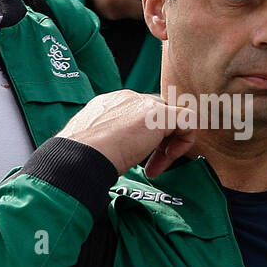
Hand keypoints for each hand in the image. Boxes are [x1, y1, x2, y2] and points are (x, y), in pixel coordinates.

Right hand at [58, 89, 196, 177]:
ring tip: (155, 168)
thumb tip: (119, 151)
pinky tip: (168, 159)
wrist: (79, 155)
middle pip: (157, 116)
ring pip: (171, 118)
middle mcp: (127, 98)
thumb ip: (111, 139)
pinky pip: (186, 121)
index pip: (138, 115)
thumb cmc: (83, 156)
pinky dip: (183, 142)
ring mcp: (143, 104)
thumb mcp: (97, 142)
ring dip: (169, 146)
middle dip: (159, 143)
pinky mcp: (158, 114)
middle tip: (150, 166)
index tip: (137, 161)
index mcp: (110, 104)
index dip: (143, 140)